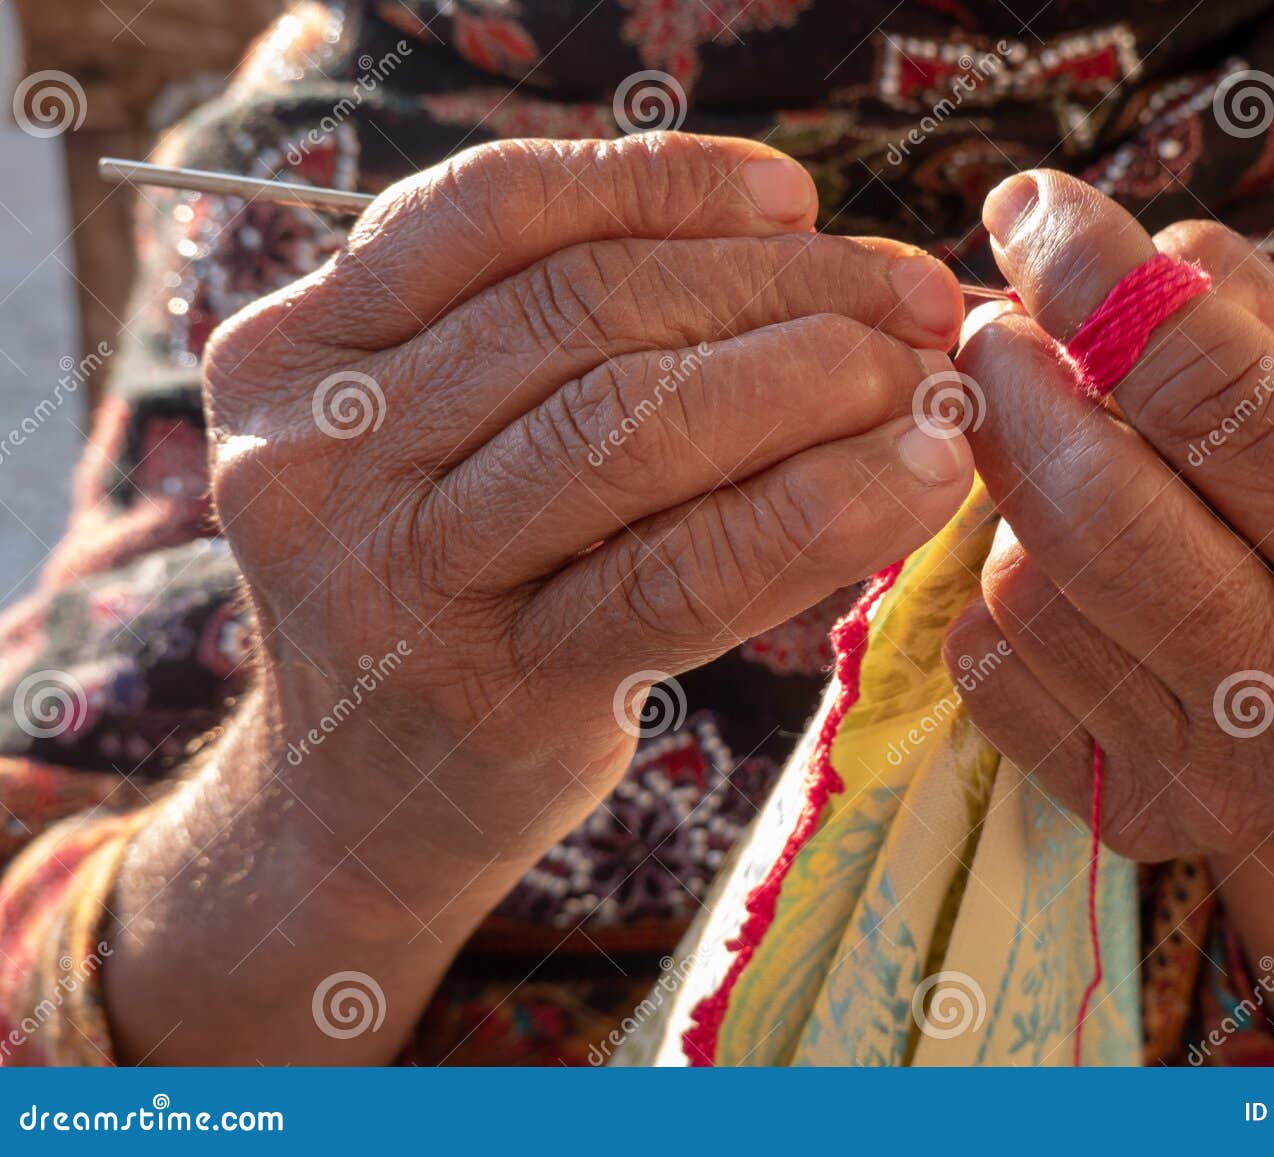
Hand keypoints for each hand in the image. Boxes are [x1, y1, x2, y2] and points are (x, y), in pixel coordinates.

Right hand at [106, 132, 973, 1062]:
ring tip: (928, 382)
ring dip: (812, 381)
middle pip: (581, 310)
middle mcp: (318, 454)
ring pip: (631, 426)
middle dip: (779, 287)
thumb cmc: (440, 593)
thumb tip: (802, 245)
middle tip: (916, 300)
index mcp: (295, 354)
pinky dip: (817, 509)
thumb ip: (554, 342)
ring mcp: (396, 579)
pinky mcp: (496, 691)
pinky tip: (913, 479)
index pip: (493, 211)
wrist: (357, 807)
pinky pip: (682, 571)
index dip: (665, 187)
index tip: (799, 200)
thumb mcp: (440, 442)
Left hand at [946, 170, 1273, 1056]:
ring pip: (1025, 590)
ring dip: (1005, 495)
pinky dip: (991, 593)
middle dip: (1015, 388)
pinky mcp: (1120, 814)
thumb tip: (1123, 258)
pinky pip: (986, 670)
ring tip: (1049, 462)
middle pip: (1101, 512)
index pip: (1230, 402)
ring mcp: (1209, 778)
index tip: (1030, 210)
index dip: (1104, 284)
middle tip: (987, 330)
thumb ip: (1265, 328)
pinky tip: (1047, 568)